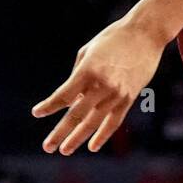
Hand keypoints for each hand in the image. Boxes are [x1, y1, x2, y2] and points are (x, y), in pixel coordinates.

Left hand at [31, 14, 165, 153]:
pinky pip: (113, 122)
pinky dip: (102, 136)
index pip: (64, 95)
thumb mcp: (89, 50)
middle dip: (60, 132)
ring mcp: (116, 94)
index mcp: (87, 70)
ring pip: (93, 123)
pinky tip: (92, 146)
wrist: (145, 33)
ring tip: (65, 149)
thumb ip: (78, 75)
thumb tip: (72, 99)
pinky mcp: (129, 98)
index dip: (49, 106)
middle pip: (76, 114)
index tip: (37, 113)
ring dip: (77, 138)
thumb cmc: (113, 38)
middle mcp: (101, 85)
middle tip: (48, 147)